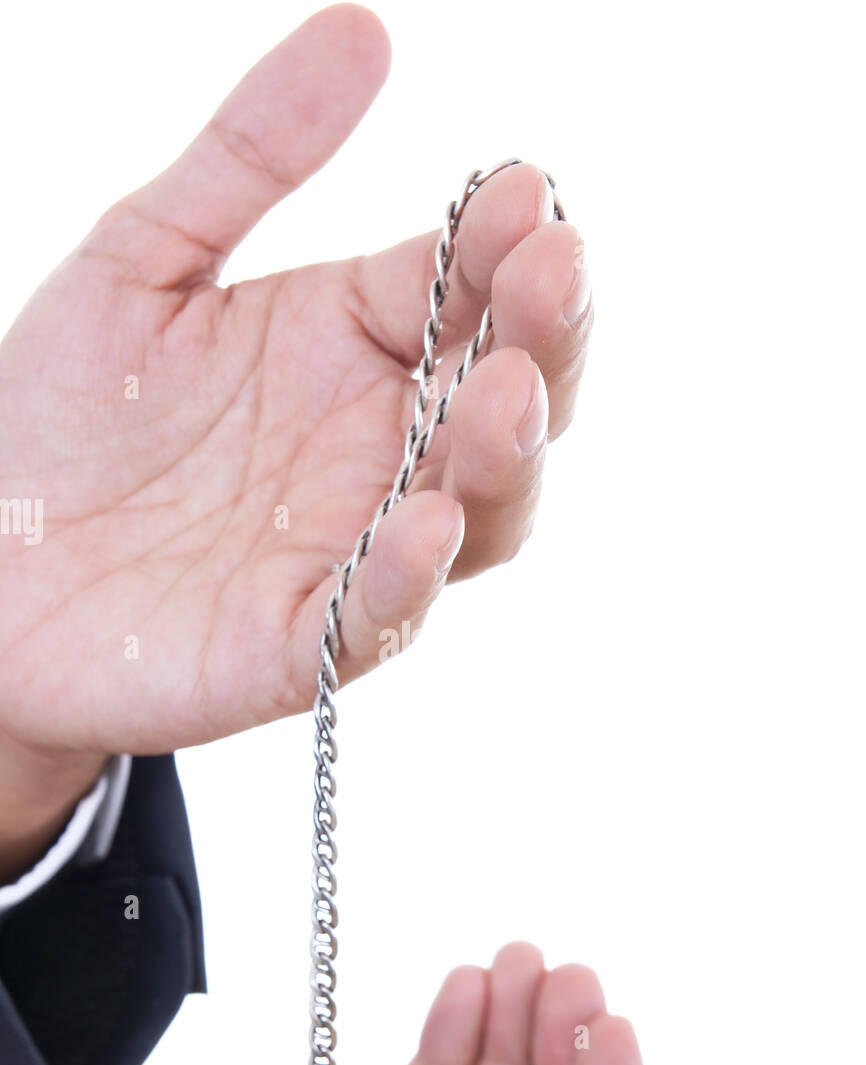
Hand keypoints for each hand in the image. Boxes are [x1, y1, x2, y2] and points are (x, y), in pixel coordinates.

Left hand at [0, 4, 591, 864]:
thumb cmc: (66, 415)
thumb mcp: (144, 257)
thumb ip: (248, 155)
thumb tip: (366, 31)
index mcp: (353, 347)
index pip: (465, 289)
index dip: (506, 245)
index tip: (523, 191)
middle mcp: (375, 449)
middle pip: (504, 401)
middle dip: (545, 342)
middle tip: (554, 274)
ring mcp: (347, 549)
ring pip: (475, 516)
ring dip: (502, 457)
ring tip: (503, 389)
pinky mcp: (296, 644)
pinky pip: (373, 621)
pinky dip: (407, 581)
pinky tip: (424, 524)